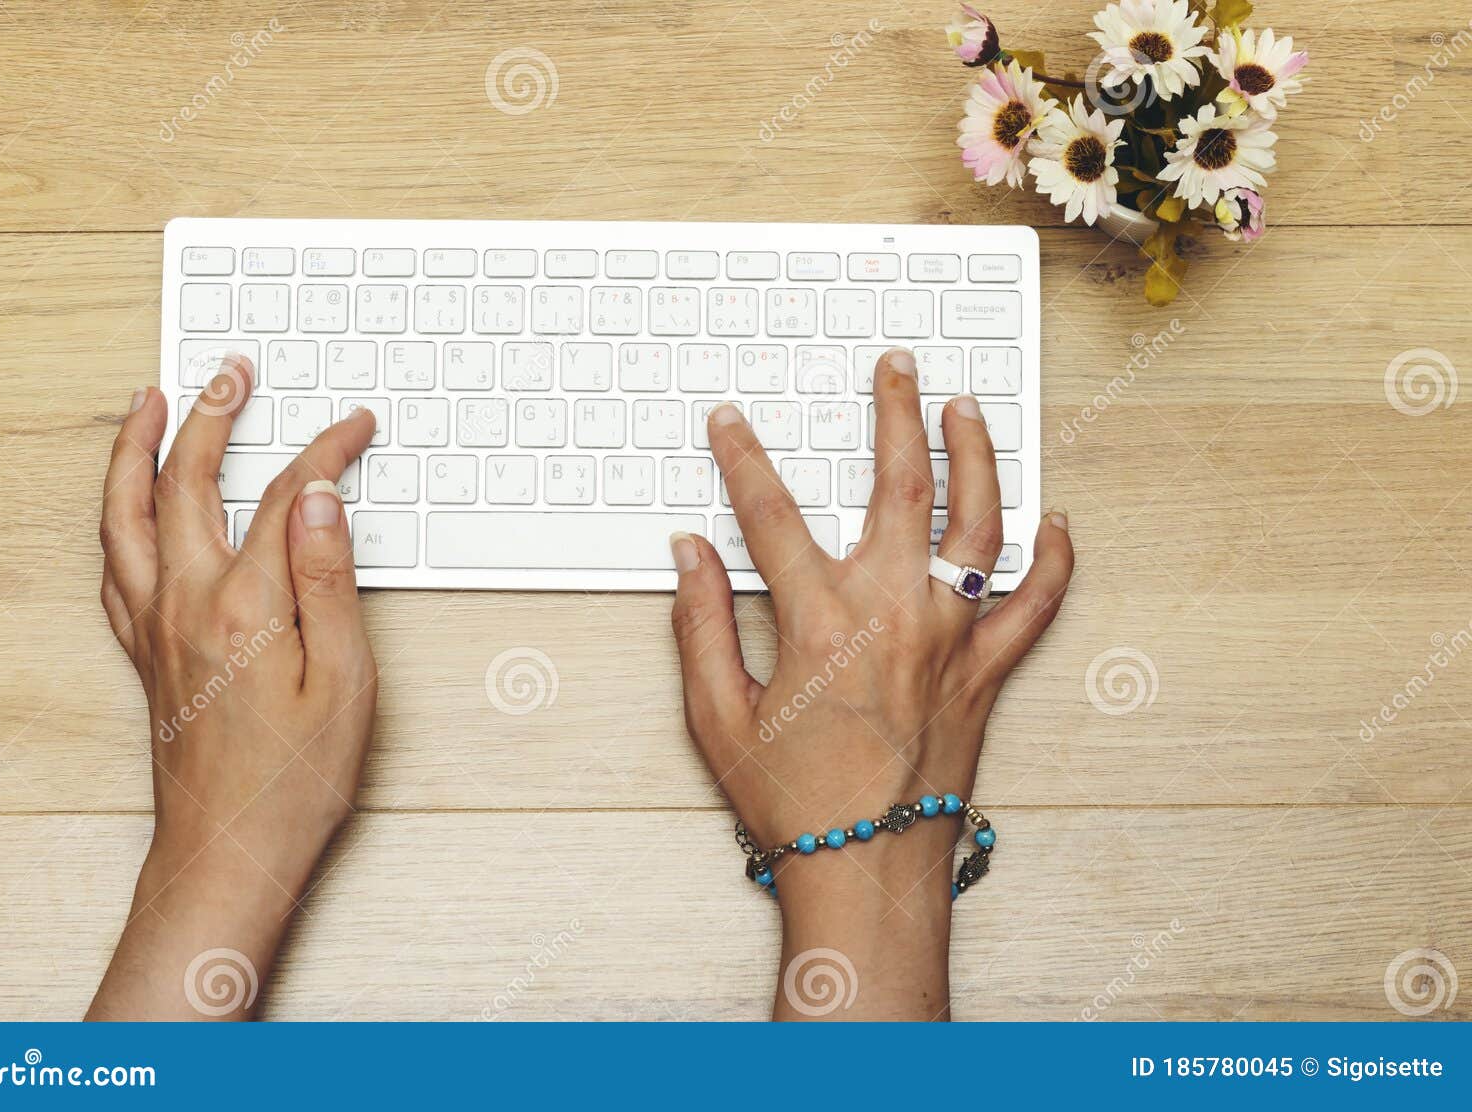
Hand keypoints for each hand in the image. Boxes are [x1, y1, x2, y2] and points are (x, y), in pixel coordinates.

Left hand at [88, 356, 378, 1019]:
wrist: (228, 853)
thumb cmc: (292, 782)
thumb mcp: (344, 682)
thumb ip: (328, 580)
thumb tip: (318, 499)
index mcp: (243, 605)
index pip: (283, 497)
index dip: (323, 451)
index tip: (353, 427)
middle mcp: (185, 605)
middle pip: (183, 482)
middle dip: (212, 416)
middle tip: (234, 374)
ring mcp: (155, 627)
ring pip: (124, 514)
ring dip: (135, 449)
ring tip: (149, 404)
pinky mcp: (144, 653)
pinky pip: (114, 564)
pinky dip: (117, 516)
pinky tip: (128, 508)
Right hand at [668, 348, 1072, 1019]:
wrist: (868, 868)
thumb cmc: (794, 802)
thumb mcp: (718, 717)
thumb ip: (700, 625)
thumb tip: (690, 556)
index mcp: (820, 620)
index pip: (772, 513)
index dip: (744, 458)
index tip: (731, 422)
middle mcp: (895, 613)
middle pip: (902, 486)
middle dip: (896, 414)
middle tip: (896, 369)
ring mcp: (951, 639)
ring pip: (979, 524)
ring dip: (976, 456)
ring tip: (967, 410)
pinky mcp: (986, 672)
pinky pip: (1036, 604)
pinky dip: (1053, 559)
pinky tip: (1054, 522)